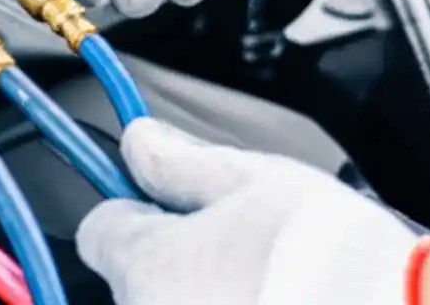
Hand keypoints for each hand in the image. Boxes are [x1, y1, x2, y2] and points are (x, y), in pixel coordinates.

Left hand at [76, 119, 423, 304]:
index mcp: (145, 264)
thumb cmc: (328, 256)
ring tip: (268, 280)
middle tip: (237, 240)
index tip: (162, 199)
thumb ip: (179, 160)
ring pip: (172, 304)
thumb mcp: (251, 178)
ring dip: (203, 292)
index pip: (101, 229)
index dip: (135, 206)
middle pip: (139, 276)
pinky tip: (277, 301)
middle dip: (177, 255)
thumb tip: (140, 141)